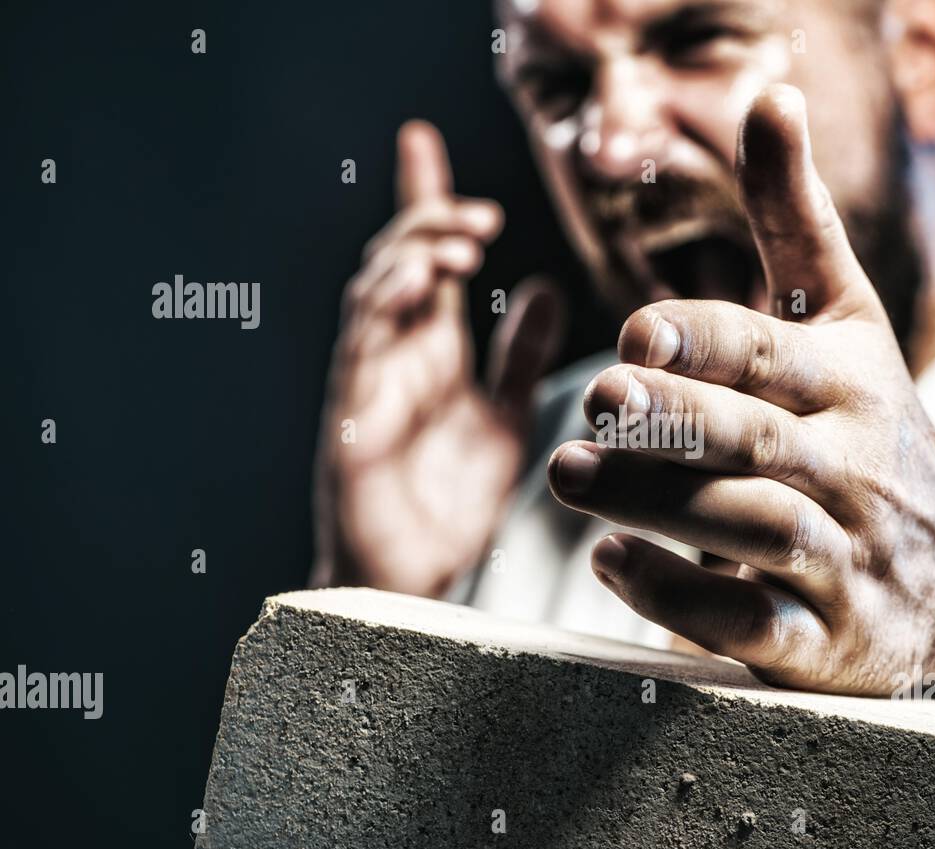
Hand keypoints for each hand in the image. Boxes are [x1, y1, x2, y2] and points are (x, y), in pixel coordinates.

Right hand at [313, 120, 563, 595]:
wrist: (415, 585)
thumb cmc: (449, 504)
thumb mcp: (504, 417)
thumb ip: (520, 356)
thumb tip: (548, 287)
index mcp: (430, 352)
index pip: (425, 260)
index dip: (422, 200)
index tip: (421, 143)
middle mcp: (395, 358)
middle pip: (396, 261)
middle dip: (426, 220)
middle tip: (479, 215)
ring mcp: (369, 385)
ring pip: (372, 293)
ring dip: (410, 256)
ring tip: (460, 242)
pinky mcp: (353, 421)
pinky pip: (359, 350)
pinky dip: (383, 310)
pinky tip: (417, 285)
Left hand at [548, 86, 934, 729]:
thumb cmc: (877, 425)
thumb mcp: (847, 318)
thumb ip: (797, 217)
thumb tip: (769, 91)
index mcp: (849, 381)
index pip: (771, 354)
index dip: (704, 343)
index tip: (633, 338)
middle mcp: (851, 465)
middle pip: (758, 440)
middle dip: (674, 422)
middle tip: (591, 403)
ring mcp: (842, 556)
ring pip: (753, 527)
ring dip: (657, 504)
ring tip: (567, 476)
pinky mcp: (824, 638)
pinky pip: (752, 623)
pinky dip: (680, 597)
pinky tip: (612, 563)